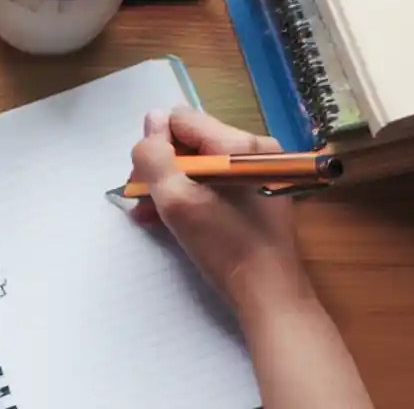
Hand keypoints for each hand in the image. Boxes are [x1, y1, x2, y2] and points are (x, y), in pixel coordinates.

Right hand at [130, 107, 313, 318]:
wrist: (270, 296)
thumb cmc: (226, 248)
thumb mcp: (178, 202)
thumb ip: (156, 157)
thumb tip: (151, 119)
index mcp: (240, 144)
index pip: (181, 120)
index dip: (155, 146)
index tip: (144, 181)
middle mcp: (254, 149)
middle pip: (189, 140)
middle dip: (161, 168)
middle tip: (143, 200)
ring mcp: (257, 171)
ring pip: (198, 163)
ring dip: (170, 184)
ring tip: (150, 213)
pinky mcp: (256, 191)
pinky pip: (213, 180)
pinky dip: (189, 194)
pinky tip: (169, 218)